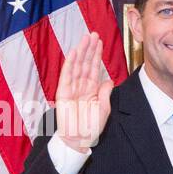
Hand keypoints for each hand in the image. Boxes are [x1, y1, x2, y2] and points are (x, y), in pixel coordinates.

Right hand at [55, 32, 112, 151]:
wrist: (78, 140)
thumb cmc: (90, 127)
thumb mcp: (103, 110)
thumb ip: (105, 94)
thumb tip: (109, 80)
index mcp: (90, 89)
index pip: (93, 68)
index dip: (96, 55)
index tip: (100, 41)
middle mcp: (80, 86)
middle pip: (85, 63)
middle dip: (89, 48)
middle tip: (93, 33)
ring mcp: (71, 88)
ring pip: (76, 65)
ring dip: (81, 51)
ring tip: (86, 38)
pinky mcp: (63, 92)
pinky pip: (67, 75)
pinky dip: (70, 63)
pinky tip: (74, 52)